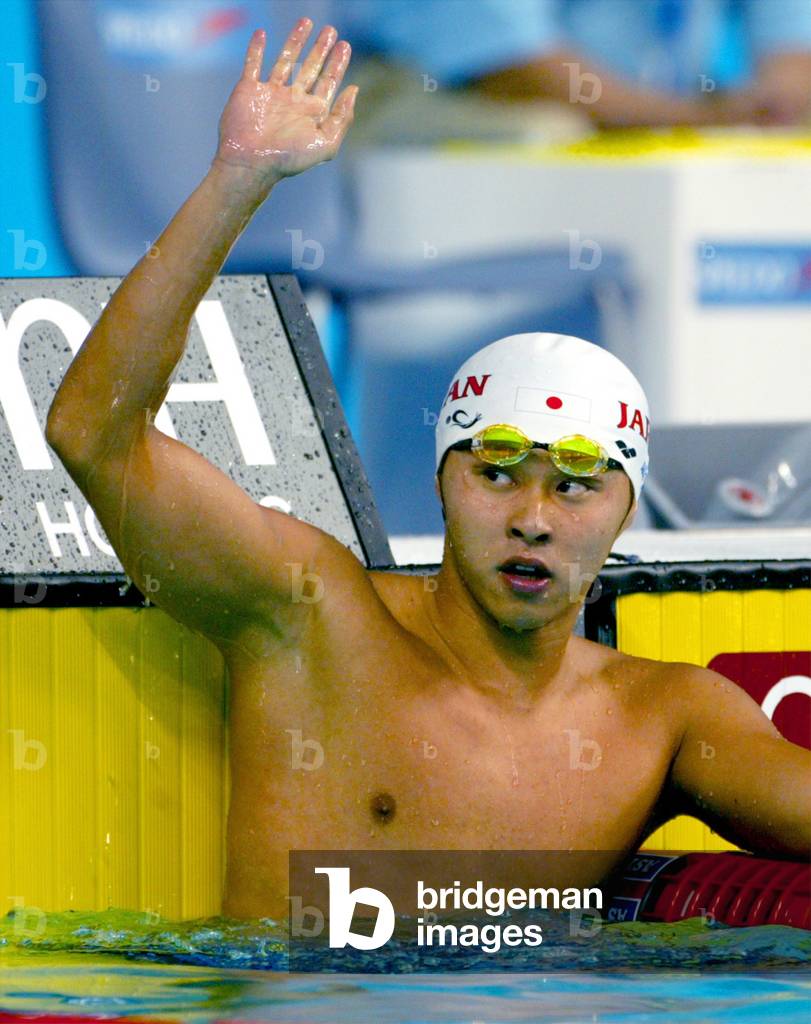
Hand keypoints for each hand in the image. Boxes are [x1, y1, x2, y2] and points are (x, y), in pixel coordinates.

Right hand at [214, 18, 357, 184]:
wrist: (251, 162)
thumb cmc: (288, 158)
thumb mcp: (326, 143)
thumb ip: (342, 119)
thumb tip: (354, 91)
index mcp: (311, 113)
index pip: (328, 83)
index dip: (337, 64)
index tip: (345, 46)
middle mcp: (292, 101)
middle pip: (310, 68)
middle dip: (321, 50)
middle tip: (331, 31)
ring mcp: (270, 94)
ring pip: (284, 60)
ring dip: (295, 41)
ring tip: (306, 22)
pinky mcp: (248, 89)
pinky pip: (252, 64)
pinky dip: (256, 49)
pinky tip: (262, 34)